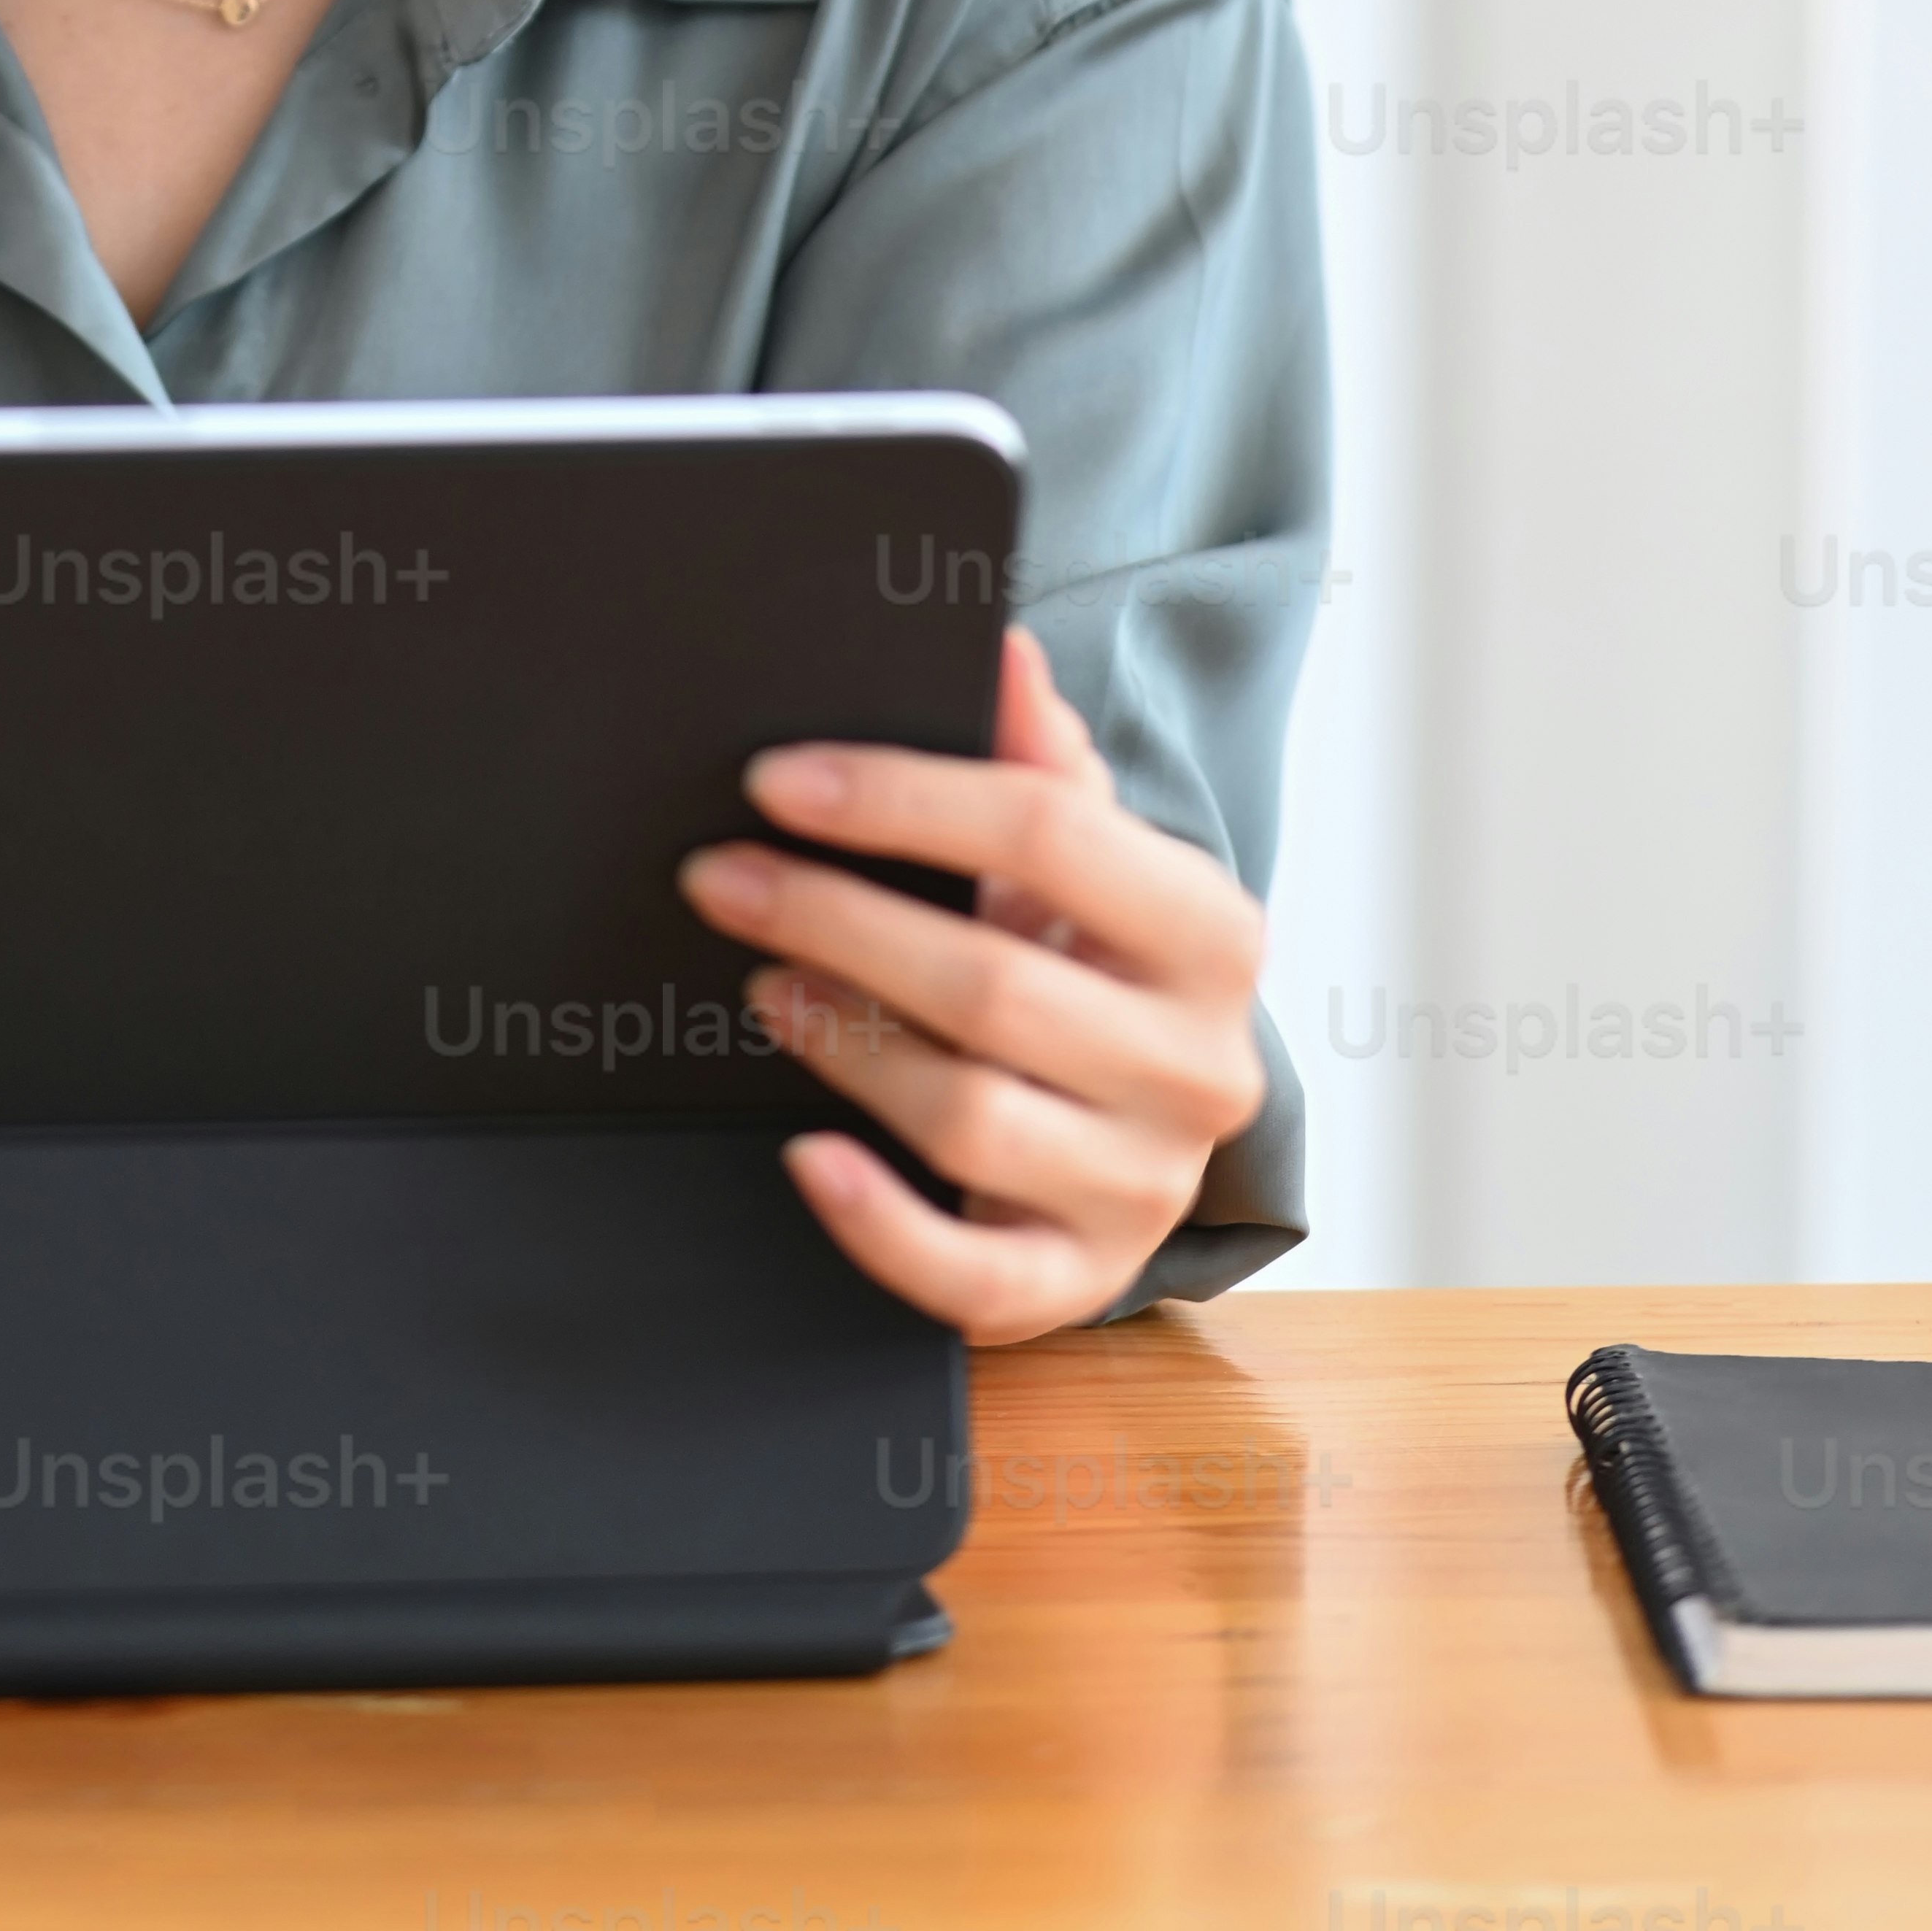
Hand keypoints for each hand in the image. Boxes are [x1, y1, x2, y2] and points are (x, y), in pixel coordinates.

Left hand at [675, 621, 1269, 1342]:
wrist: (1142, 1112)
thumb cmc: (1092, 955)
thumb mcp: (1088, 854)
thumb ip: (1042, 755)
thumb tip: (1003, 651)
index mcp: (1211, 933)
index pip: (1048, 833)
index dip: (898, 797)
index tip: (774, 782)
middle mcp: (1199, 1068)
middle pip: (992, 982)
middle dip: (833, 917)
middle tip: (720, 877)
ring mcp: (1145, 1188)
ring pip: (971, 1118)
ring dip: (843, 1043)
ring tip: (761, 981)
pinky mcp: (1080, 1280)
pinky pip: (971, 1277)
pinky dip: (877, 1223)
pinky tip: (807, 1157)